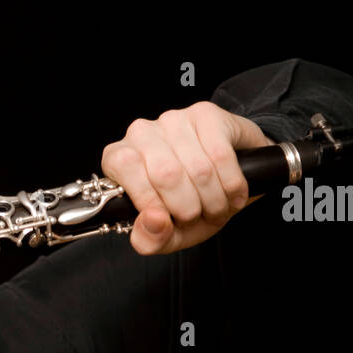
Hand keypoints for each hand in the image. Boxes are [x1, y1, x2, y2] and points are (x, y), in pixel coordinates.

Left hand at [100, 100, 272, 254]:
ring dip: (214, 200)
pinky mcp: (206, 114)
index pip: (125, 168)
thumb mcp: (166, 234)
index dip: (150, 200)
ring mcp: (174, 120)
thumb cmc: (188, 205)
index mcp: (119, 158)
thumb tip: (153, 221)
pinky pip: (221, 155)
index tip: (169, 220)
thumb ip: (149, 239)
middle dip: (189, 208)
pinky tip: (234, 193)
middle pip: (166, 174)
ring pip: (198, 168)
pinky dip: (232, 184)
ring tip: (217, 208)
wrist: (226, 183)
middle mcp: (142, 132)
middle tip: (199, 217)